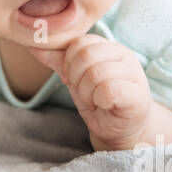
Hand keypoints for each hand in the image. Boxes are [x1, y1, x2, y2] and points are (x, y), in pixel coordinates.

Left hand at [30, 36, 151, 147]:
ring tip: (95, 100)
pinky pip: (109, 90)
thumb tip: (34, 45)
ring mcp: (133, 74)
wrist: (119, 129)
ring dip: (87, 93)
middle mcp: (124, 55)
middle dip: (76, 78)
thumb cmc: (99, 100)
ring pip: (96, 73)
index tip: (73, 79)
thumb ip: (58, 60)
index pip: (80, 42)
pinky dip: (100, 100)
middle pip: (86, 55)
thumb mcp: (75, 78)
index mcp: (109, 47)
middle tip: (84, 92)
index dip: (69, 62)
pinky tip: (104, 105)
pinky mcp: (137, 94)